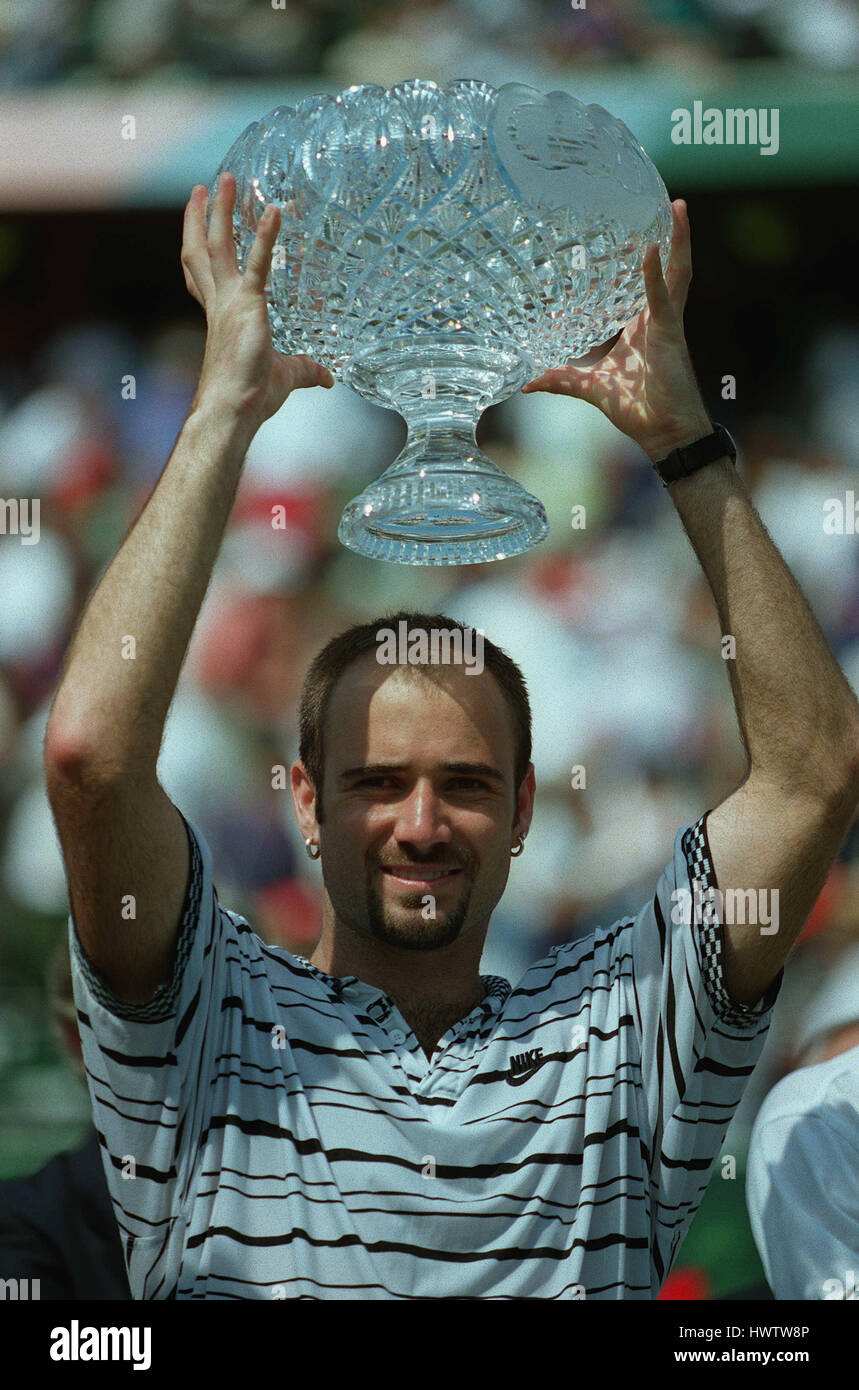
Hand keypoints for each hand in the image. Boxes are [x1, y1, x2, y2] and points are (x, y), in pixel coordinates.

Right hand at [181, 172, 333, 430]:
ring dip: (222, 210)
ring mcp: (229, 302)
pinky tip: (275, 211)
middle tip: (203, 187)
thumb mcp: (284, 376)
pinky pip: (257, 264)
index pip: (201, 278)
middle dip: (200, 217)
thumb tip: (327, 377)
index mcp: (221, 317)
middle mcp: (219, 304)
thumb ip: (305, 370)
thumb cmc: (250, 399)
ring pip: (218, 245)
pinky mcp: (247, 305)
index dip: (197, 249)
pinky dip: (265, 236)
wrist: (234, 410)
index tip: (196, 225)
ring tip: (229, 179)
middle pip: (202, 251)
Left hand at [521, 200, 711, 461]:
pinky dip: (656, 273)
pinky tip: (650, 249)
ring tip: (676, 206)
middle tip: (659, 202)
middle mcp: (656, 316)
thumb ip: (562, 379)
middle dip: (665, 235)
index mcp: (640, 324)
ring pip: (676, 271)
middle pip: (664, 267)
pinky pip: (663, 296)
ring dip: (677, 239)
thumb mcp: (591, 388)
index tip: (618, 234)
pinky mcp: (670, 332)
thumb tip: (527, 381)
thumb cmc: (637, 409)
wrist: (664, 434)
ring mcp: (666, 322)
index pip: (637, 283)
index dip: (632, 259)